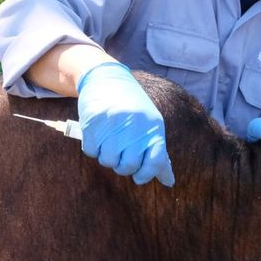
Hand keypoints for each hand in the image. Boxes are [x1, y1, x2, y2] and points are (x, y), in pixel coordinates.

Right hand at [76, 62, 174, 186]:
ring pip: (107, 161)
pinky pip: (91, 151)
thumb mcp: (150, 125)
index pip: (155, 163)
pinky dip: (92, 147)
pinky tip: (98, 134)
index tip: (139, 176)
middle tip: (120, 153)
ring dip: (106, 156)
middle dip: (122, 165)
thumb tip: (169, 182)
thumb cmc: (132, 108)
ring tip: (108, 140)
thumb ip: (158, 153)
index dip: (146, 175)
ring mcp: (113, 125)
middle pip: (127, 166)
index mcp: (153, 127)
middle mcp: (135, 127)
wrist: (106, 78)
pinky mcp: (93, 123)